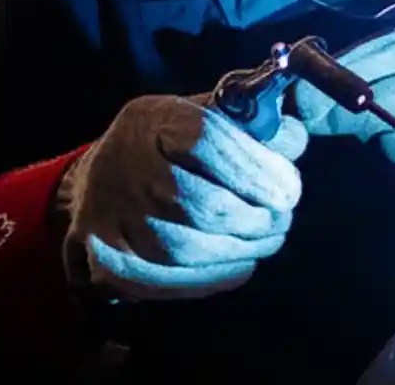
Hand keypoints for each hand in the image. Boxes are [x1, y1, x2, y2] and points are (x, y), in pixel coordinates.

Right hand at [57, 94, 306, 301]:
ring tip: (268, 241)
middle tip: (282, 221)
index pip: (208, 142)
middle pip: (202, 205)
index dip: (256, 170)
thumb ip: (252, 123)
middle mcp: (124, 167)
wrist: (100, 179)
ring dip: (239, 251)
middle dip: (255, 219)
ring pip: (186, 250)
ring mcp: (111, 219)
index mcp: (153, 122)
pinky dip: (211, 278)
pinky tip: (240, 265)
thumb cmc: (168, 144)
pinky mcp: (105, 260)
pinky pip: (163, 281)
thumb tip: (294, 139)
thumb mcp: (205, 114)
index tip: (289, 192)